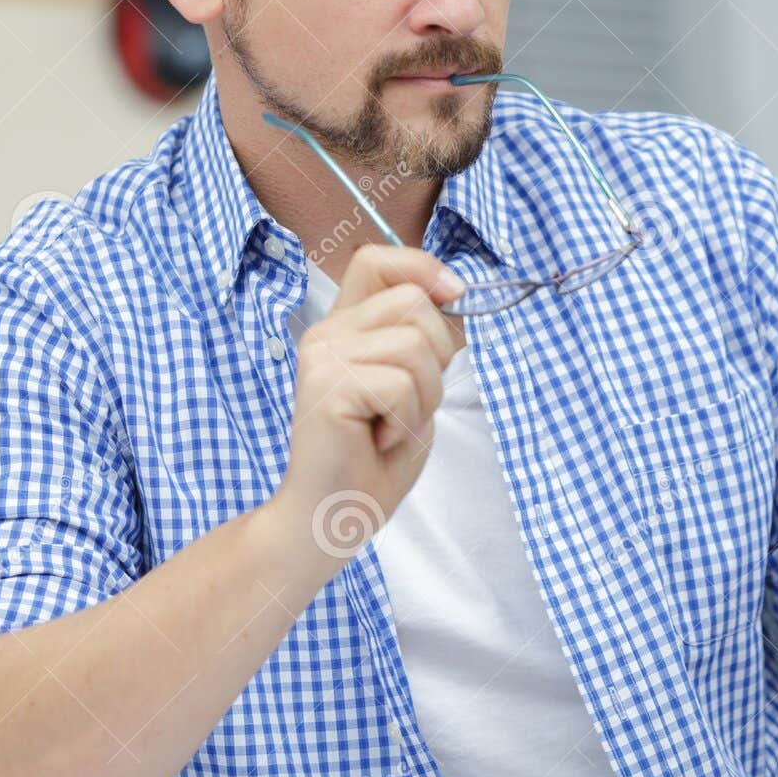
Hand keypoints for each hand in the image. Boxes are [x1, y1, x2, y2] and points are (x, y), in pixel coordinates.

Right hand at [266, 244, 463, 583]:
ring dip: (423, 397)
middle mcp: (326, 333)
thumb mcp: (411, 387)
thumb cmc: (373, 460)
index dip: (421, 267)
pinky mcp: (327, 387)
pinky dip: (406, 420)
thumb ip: (421, 339)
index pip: (377, 260)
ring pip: (415, 345)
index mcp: (344, 328)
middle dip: (438, 357)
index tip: (454, 295)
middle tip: (409, 405)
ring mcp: (322, 357)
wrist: (334, 516)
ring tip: (391, 426)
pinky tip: (378, 441)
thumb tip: (455, 293)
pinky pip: (401, 384)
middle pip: (413, 303)